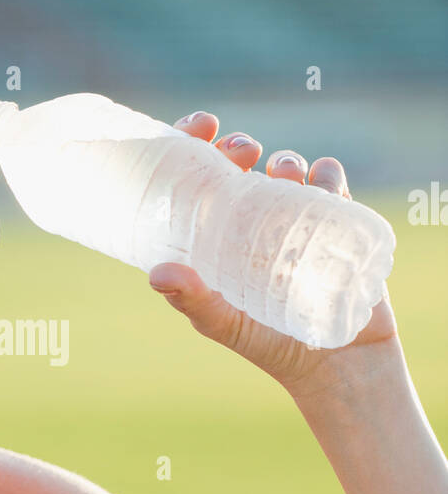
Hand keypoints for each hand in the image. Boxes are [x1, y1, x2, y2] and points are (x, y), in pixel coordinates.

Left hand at [148, 111, 398, 396]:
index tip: (200, 128)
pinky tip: (320, 179)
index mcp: (213, 234)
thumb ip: (192, 300)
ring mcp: (293, 217)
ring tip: (284, 172)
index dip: (192, 142)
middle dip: (237, 145)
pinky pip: (331, 182)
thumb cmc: (266, 344)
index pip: (195, 176)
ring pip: (285, 167)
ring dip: (283, 159)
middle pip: (238, 162)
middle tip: (242, 152)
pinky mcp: (335, 221)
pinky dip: (326, 172)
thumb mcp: (221, 323)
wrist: (335, 366)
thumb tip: (157, 274)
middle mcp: (249, 219)